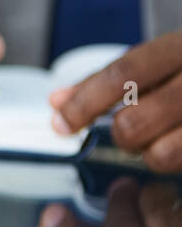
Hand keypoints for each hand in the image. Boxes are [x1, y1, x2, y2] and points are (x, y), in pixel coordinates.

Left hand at [49, 31, 181, 171]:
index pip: (123, 73)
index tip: (61, 124)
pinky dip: (177, 163)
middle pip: (137, 120)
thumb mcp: (161, 63)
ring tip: (162, 144)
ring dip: (153, 156)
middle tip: (128, 134)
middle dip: (122, 135)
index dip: (85, 101)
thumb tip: (57, 102)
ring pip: (163, 153)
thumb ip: (109, 82)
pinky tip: (180, 149)